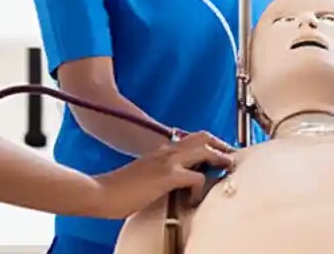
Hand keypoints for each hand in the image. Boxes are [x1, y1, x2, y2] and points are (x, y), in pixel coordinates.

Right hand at [88, 130, 234, 218]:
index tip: (221, 153)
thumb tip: (175, 184)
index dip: (210, 144)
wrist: (100, 192)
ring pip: (204, 150)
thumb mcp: (144, 176)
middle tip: (232, 157)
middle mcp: (166, 151)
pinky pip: (196, 176)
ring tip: (228, 168)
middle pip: (203, 137)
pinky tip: (197, 197)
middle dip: (221, 146)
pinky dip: (202, 185)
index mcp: (161, 151)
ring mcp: (167, 162)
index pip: (192, 139)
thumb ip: (160, 174)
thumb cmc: (119, 189)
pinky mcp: (166, 176)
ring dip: (220, 158)